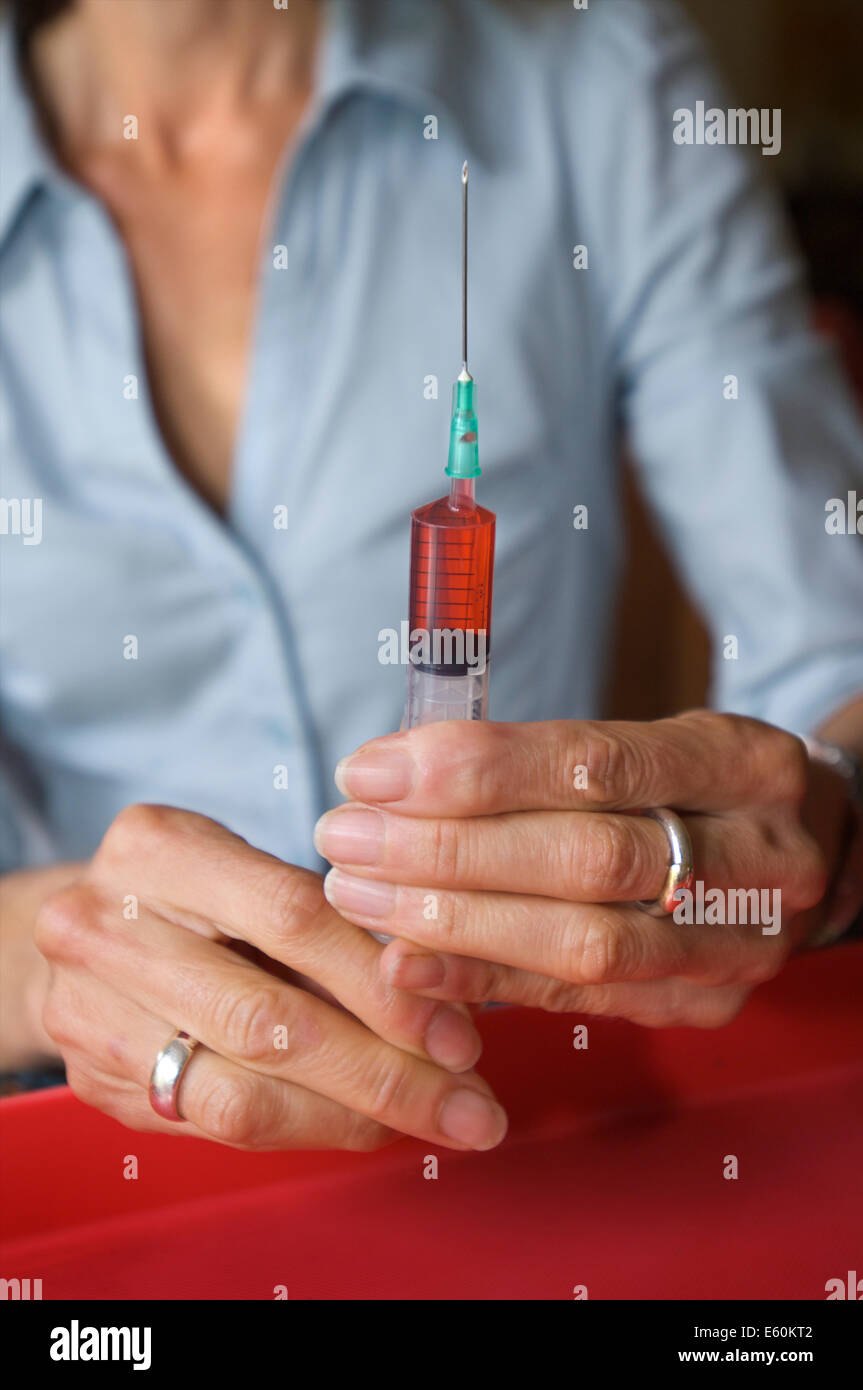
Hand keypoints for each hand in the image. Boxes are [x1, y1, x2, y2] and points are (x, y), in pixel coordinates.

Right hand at [35, 806, 506, 1150]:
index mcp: (159, 846)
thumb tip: (445, 993)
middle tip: (467, 1101)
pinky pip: (218, 1127)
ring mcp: (88, 1010)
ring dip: (353, 1116)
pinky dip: (305, 1129)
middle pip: (267, 1018)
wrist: (84, 933)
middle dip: (384, 1070)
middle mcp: (105, 925)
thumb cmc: (194, 896)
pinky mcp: (96, 1082)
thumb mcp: (248, 869)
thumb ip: (329, 921)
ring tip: (431, 1120)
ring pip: (241, 1093)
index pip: (291, 916)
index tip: (459, 1030)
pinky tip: (362, 1124)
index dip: (382, 982)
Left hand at [316, 712, 831, 1027]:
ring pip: (583, 941)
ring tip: (358, 893)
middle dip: (449, 850)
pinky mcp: (704, 1003)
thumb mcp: (653, 742)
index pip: (596, 763)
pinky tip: (405, 965)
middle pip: (587, 857)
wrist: (811, 856)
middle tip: (346, 835)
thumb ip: (544, 760)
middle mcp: (757, 854)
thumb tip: (398, 773)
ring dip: (452, 921)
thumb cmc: (697, 787)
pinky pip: (579, 999)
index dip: (478, 770)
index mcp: (741, 762)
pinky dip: (484, 981)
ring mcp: (737, 942)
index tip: (376, 770)